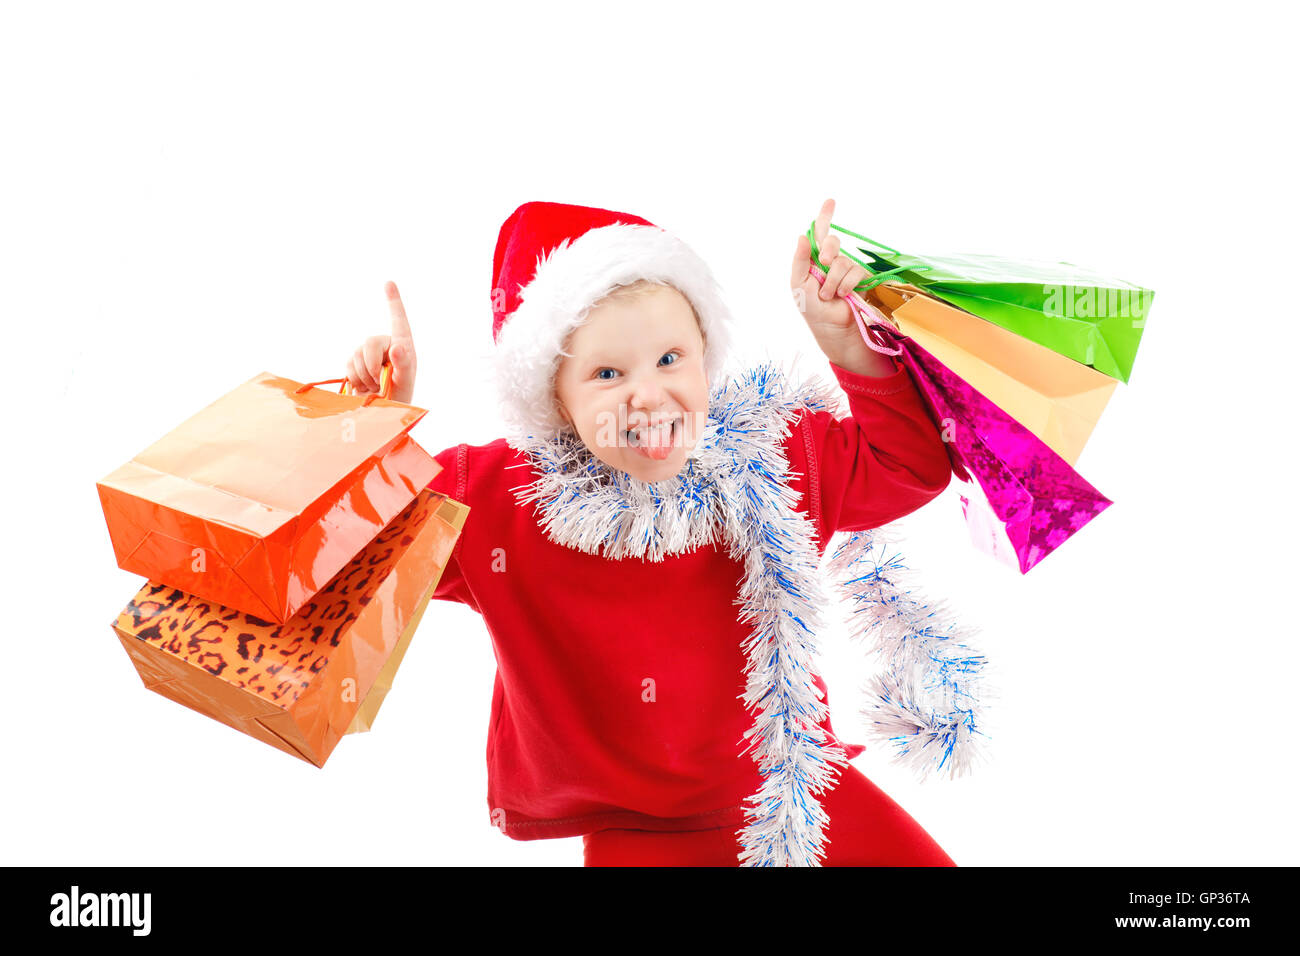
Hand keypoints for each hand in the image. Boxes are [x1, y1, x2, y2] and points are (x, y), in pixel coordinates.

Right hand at [345, 281, 416, 404]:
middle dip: (371, 364)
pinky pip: (348, 365)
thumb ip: (404, 365)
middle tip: (379, 382)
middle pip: (369, 342)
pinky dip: (355, 379)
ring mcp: (369, 354)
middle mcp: (386, 346)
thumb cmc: (401, 398)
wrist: (382, 415)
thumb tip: (397, 346)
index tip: (389, 282)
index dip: (393, 301)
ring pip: (356, 355)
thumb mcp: (406, 383)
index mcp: (403, 345)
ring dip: (364, 376)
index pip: (398, 320)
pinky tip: (364, 388)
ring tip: (375, 387)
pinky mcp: (355, 364)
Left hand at [790, 198, 871, 347]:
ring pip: (842, 262)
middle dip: (828, 251)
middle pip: (833, 241)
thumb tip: (803, 235)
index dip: (825, 216)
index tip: (830, 201)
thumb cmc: (810, 306)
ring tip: (828, 295)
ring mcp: (846, 268)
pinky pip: (855, 272)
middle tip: (824, 264)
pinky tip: (842, 295)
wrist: (830, 325)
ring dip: (833, 281)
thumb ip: (800, 259)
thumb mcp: (798, 283)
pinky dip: (846, 285)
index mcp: (814, 259)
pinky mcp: (860, 278)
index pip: (819, 233)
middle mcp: (831, 260)